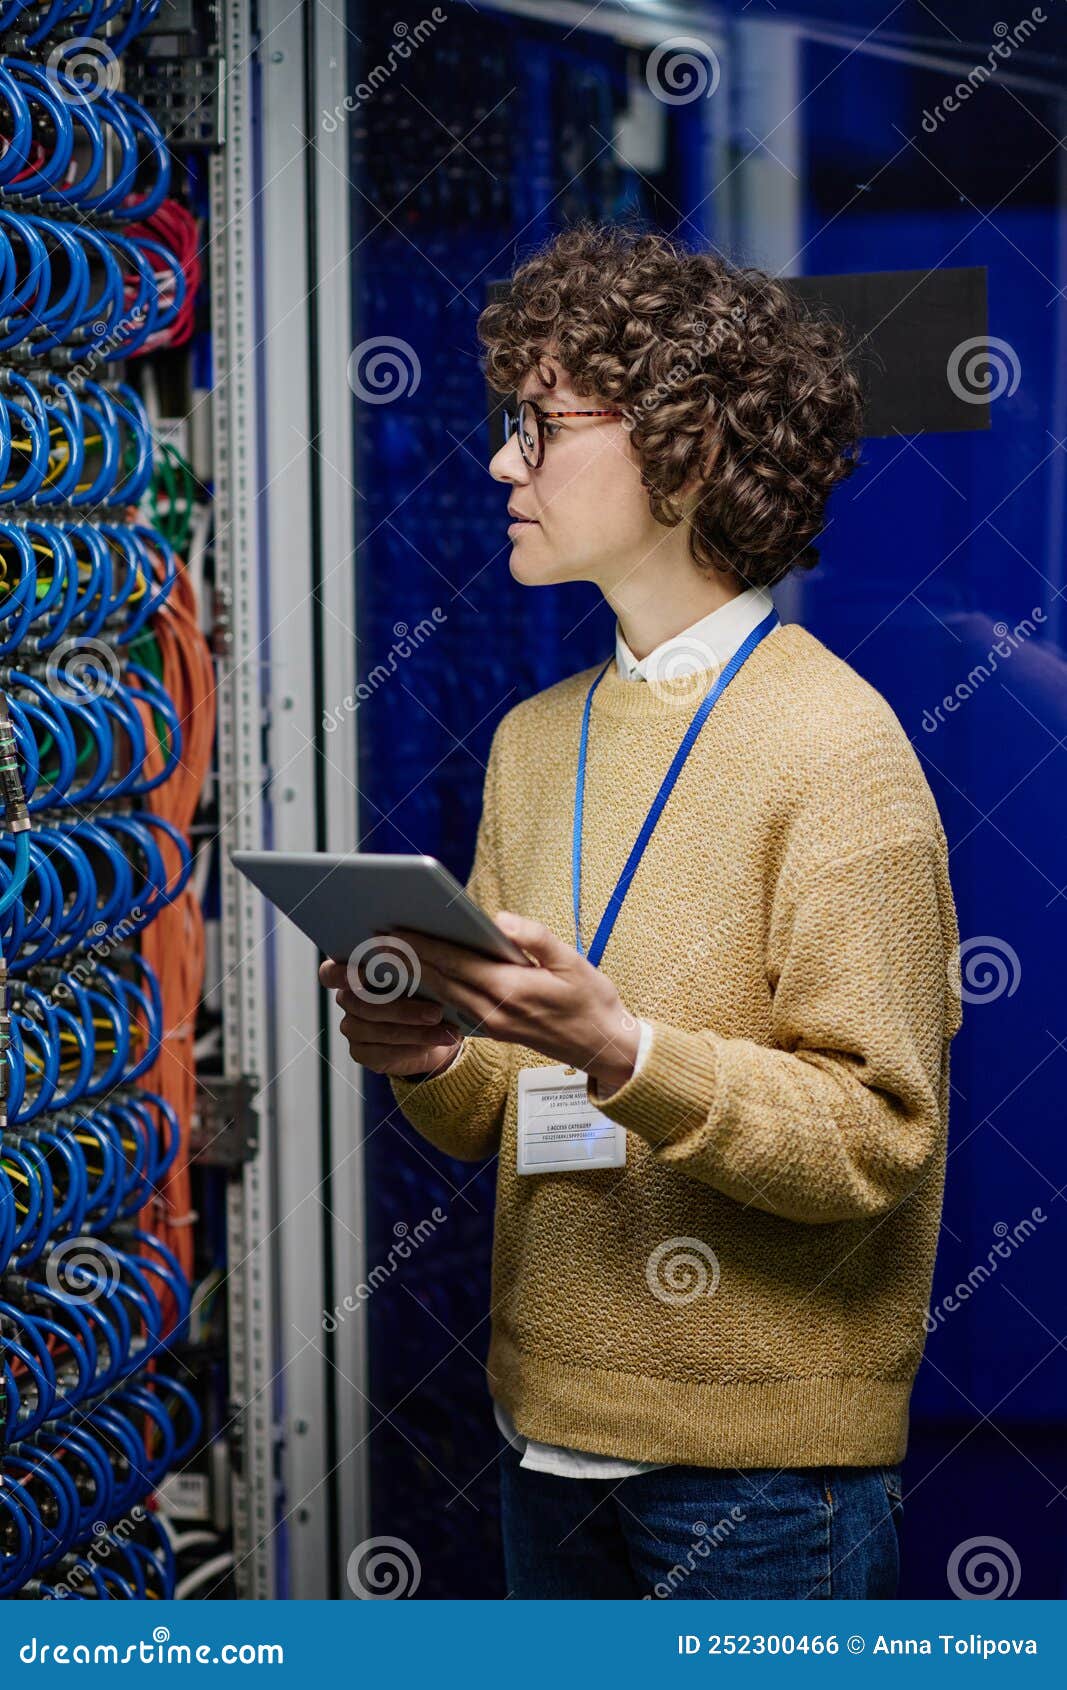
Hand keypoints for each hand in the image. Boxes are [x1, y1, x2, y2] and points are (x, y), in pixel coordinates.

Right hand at [318, 955, 463, 1077]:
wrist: (432, 1031)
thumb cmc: (426, 994)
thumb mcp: (422, 979)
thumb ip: (413, 972)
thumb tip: (427, 967)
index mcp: (353, 973)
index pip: (330, 973)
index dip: (341, 975)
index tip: (365, 973)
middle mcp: (347, 1000)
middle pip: (363, 1005)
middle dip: (403, 1010)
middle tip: (436, 1012)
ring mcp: (351, 1028)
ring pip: (377, 1030)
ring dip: (416, 1032)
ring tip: (445, 1031)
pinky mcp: (361, 1053)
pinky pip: (382, 1053)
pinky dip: (411, 1049)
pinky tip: (432, 1045)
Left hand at [380, 911, 640, 1094]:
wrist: (603, 1047)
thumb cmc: (591, 999)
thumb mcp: (573, 961)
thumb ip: (535, 938)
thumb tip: (499, 919)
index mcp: (510, 990)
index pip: (454, 962)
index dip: (421, 945)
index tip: (393, 928)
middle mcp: (493, 1011)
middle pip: (438, 981)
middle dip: (406, 960)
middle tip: (373, 940)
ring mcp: (490, 1025)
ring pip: (440, 996)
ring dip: (413, 977)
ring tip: (386, 956)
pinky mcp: (491, 1031)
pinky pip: (452, 1009)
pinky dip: (431, 992)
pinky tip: (418, 978)